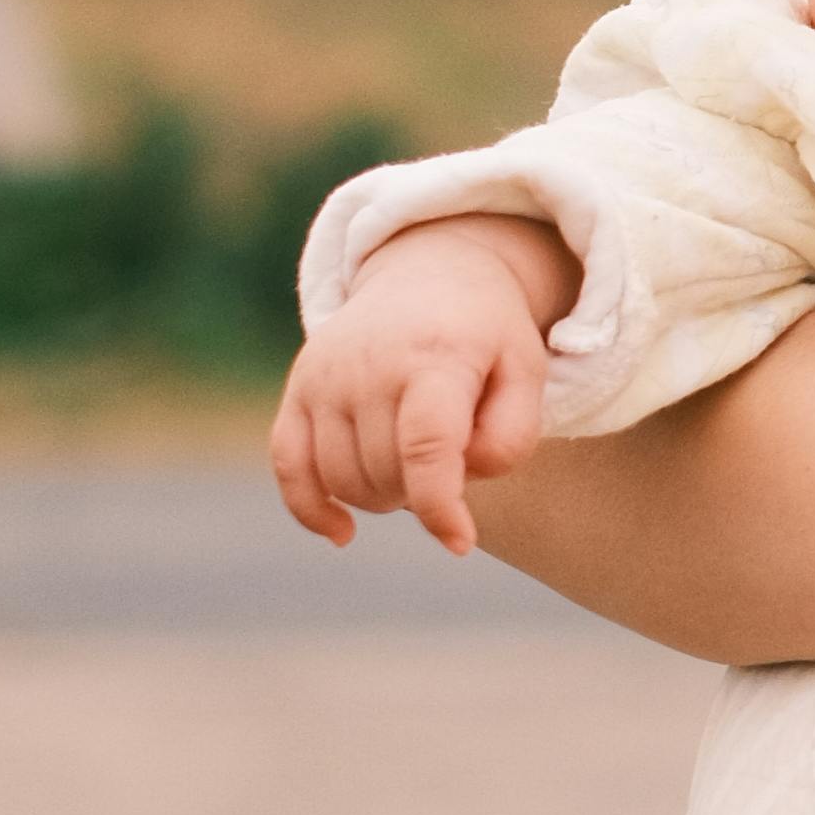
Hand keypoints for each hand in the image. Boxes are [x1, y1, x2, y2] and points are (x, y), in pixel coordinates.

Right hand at [274, 217, 574, 557]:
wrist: (430, 272)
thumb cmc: (487, 337)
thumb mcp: (526, 371)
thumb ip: (511, 435)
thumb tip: (459, 480)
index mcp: (437, 356)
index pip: (426, 446)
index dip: (439, 506)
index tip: (459, 542)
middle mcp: (370, 363)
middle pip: (388, 473)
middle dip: (424, 491)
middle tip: (452, 459)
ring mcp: (326, 374)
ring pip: (343, 480)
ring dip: (383, 496)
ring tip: (417, 464)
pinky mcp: (299, 387)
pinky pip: (288, 466)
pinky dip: (310, 508)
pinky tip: (343, 532)